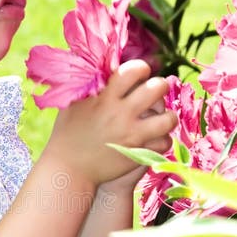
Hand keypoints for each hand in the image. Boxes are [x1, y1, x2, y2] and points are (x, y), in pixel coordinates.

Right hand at [45, 60, 176, 187]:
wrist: (68, 169)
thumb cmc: (67, 134)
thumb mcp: (72, 104)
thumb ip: (88, 87)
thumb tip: (100, 67)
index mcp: (105, 98)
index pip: (132, 71)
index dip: (141, 68)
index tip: (140, 73)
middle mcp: (121, 114)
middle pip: (156, 89)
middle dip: (160, 86)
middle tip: (156, 92)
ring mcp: (132, 135)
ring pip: (168, 119)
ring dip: (169, 116)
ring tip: (163, 118)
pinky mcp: (138, 154)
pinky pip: (164, 143)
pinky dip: (162, 141)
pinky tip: (155, 139)